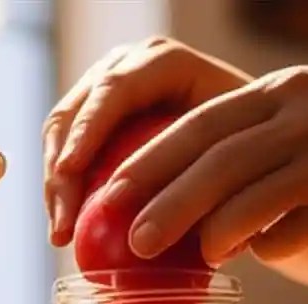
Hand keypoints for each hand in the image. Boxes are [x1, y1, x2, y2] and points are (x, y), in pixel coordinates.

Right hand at [43, 37, 251, 246]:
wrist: (249, 133)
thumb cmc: (252, 142)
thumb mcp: (240, 152)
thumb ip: (215, 180)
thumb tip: (185, 232)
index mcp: (164, 62)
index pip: (114, 89)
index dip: (87, 130)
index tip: (70, 172)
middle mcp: (126, 68)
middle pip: (74, 113)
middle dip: (61, 172)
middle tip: (63, 225)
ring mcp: (104, 92)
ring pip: (59, 135)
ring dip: (55, 188)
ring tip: (61, 236)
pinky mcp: (93, 121)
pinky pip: (64, 153)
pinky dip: (63, 191)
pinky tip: (67, 231)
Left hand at [108, 65, 307, 265]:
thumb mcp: (305, 102)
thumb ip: (248, 132)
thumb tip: (174, 179)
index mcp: (278, 92)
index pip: (197, 127)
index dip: (149, 164)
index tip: (110, 194)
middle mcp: (299, 120)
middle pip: (213, 166)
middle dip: (163, 206)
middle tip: (131, 243)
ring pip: (249, 203)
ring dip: (212, 236)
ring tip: (198, 256)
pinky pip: (291, 235)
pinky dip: (267, 249)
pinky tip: (263, 251)